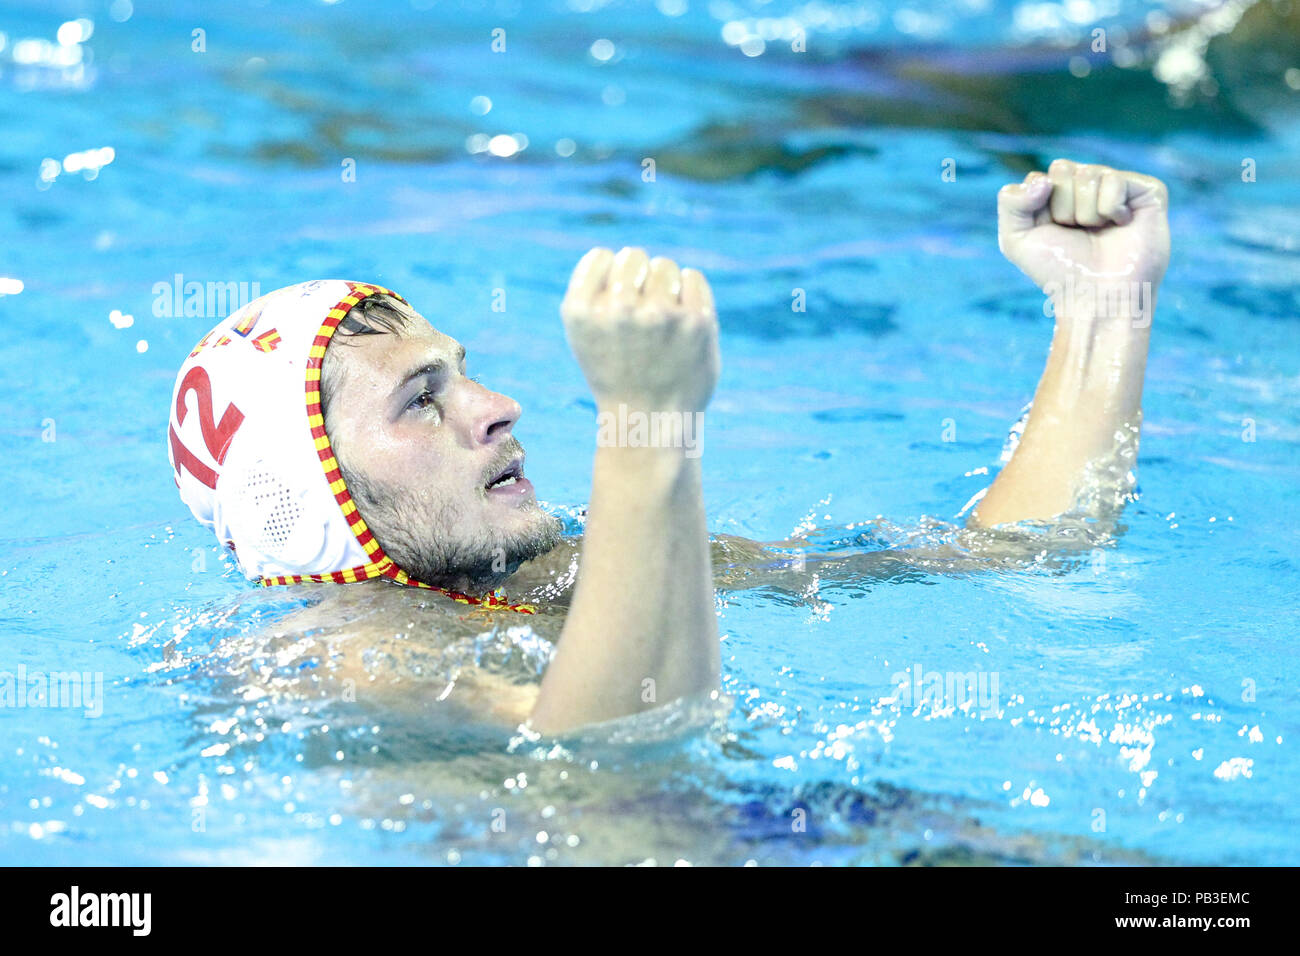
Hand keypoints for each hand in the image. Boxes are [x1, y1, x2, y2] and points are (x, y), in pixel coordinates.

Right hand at [561, 246, 719, 412]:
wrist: (650, 423)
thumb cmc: (616, 375)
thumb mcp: (584, 335)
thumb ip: (593, 292)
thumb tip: (621, 255)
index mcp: (581, 311)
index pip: (601, 256)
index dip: (610, 277)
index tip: (615, 305)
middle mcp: (618, 309)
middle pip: (634, 256)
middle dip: (639, 278)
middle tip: (642, 315)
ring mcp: (660, 314)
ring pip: (665, 266)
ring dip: (666, 286)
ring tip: (662, 322)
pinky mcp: (695, 321)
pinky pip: (693, 278)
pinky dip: (689, 295)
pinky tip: (681, 323)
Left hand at [997, 159, 1169, 316]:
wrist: (1097, 297)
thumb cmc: (1058, 271)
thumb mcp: (1015, 240)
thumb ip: (1010, 202)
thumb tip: (1044, 179)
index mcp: (1058, 194)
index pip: (1038, 178)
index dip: (1038, 211)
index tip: (1051, 235)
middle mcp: (1088, 186)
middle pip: (1062, 169)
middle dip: (1062, 208)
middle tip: (1076, 233)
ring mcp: (1117, 186)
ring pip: (1087, 174)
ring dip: (1085, 213)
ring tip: (1098, 232)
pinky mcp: (1146, 191)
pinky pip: (1114, 180)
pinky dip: (1110, 208)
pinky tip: (1121, 225)